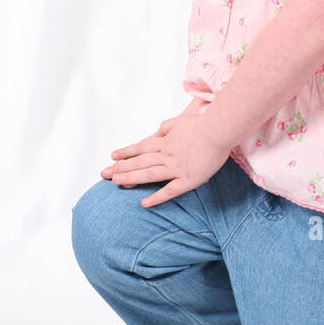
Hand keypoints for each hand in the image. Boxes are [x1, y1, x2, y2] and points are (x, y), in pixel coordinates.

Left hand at [102, 109, 233, 208]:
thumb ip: (168, 127)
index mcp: (165, 142)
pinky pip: (170, 190)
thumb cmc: (203, 124)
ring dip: (132, 178)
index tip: (113, 156)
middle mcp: (167, 155)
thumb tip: (159, 131)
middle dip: (121, 167)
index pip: (140, 147)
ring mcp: (176, 168)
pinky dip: (157, 197)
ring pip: (149, 174)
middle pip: (140, 161)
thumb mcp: (181, 121)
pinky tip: (144, 203)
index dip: (126, 152)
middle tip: (105, 174)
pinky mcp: (189, 179)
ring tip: (116, 183)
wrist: (219, 129)